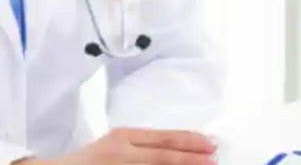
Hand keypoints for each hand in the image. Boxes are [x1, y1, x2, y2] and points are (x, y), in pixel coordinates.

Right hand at [16, 128, 217, 163]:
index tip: (211, 145)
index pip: (163, 139)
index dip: (190, 142)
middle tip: (215, 160)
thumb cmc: (85, 163)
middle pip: (164, 156)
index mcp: (123, 137)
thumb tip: (175, 151)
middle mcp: (121, 151)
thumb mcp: (114, 148)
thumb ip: (141, 148)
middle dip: (192, 159)